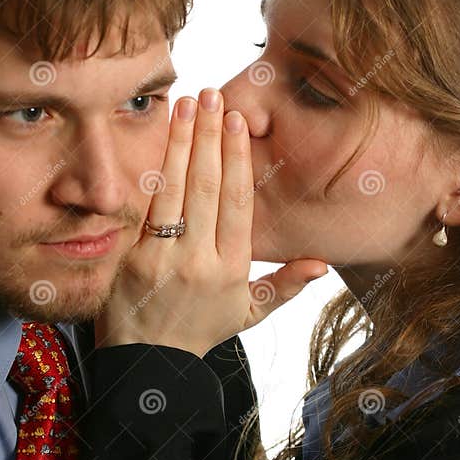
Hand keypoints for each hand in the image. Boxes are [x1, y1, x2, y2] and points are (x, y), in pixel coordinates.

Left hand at [93, 88, 327, 357]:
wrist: (149, 365)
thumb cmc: (200, 332)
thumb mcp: (249, 313)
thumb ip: (285, 285)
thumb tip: (322, 263)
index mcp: (233, 268)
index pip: (239, 202)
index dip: (238, 159)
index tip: (236, 122)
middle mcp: (202, 259)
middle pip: (210, 187)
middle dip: (212, 137)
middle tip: (213, 95)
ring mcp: (167, 258)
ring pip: (179, 190)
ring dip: (182, 142)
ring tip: (187, 103)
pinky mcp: (137, 257)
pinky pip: (151, 207)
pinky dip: (158, 172)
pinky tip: (162, 142)